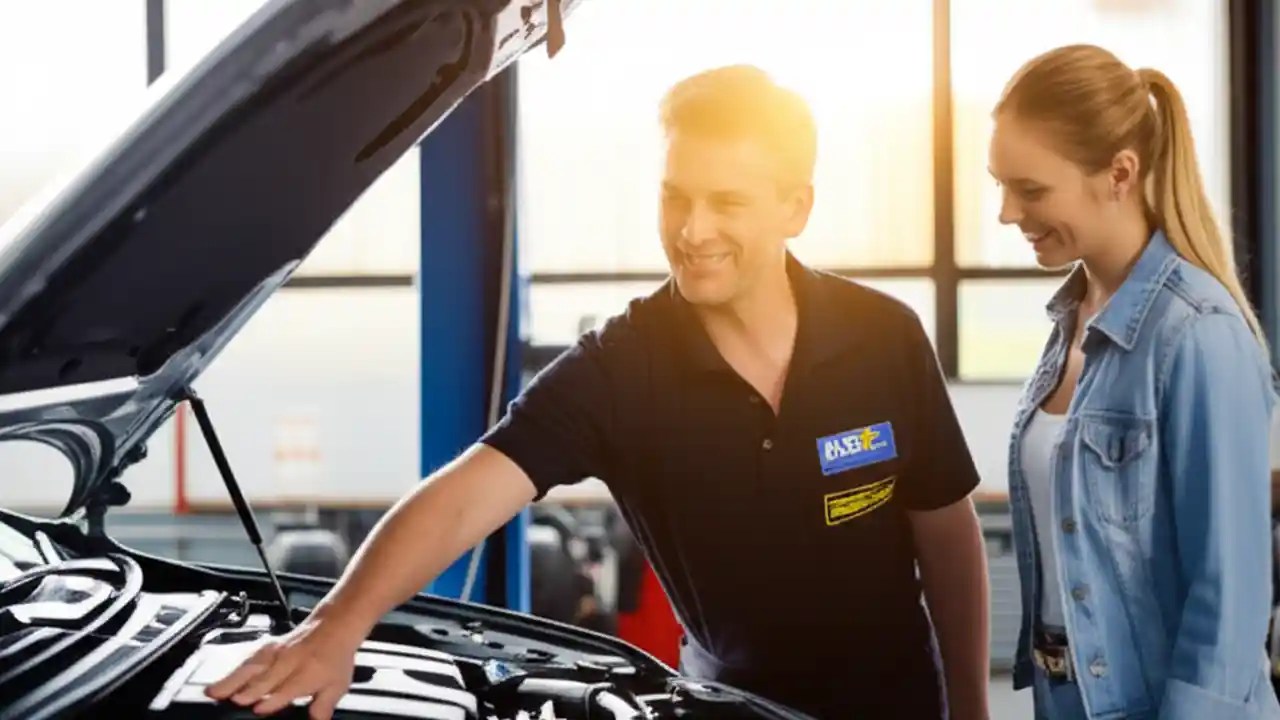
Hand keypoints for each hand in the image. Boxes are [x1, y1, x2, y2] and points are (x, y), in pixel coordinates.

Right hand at [204, 615, 363, 718]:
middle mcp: (289, 662)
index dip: (273, 699)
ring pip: (251, 666)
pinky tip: (219, 679)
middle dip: (250, 689)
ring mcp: (276, 653)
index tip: (258, 708)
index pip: (287, 688)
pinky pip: (247, 658)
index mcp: (307, 674)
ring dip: (232, 678)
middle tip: (234, 700)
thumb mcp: (336, 686)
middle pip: (266, 677)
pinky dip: (232, 669)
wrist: (334, 627)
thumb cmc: (334, 660)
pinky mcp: (267, 647)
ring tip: (213, 692)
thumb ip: (323, 707)